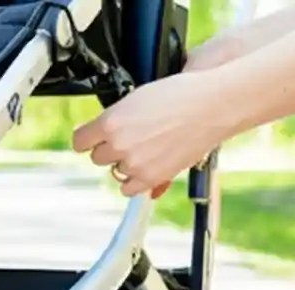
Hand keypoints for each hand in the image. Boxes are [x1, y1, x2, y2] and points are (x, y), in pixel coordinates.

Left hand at [72, 71, 232, 196]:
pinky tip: (146, 167)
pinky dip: (134, 181)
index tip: (95, 137)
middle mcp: (119, 145)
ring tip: (146, 148)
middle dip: (110, 149)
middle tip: (131, 138)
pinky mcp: (152, 178)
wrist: (214, 104)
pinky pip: (128, 189)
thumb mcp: (138, 100)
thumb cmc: (179, 95)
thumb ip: (115, 121)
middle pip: (97, 157)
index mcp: (110, 122)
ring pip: (115, 171)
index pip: (80, 141)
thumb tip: (94, 138)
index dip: (89, 138)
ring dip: (125, 163)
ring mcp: (135, 163)